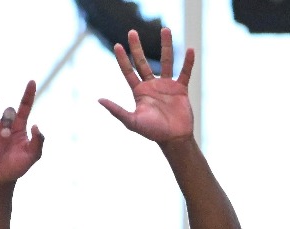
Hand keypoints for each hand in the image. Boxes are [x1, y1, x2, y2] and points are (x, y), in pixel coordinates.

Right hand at [0, 81, 44, 184]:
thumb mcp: (31, 157)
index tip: (32, 82)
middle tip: (5, 135)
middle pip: (7, 109)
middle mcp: (5, 123)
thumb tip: (37, 126)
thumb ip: (37, 142)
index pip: (25, 106)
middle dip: (7, 118)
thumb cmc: (16, 167)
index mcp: (19, 127)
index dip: (28, 94)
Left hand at [100, 27, 195, 143]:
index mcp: (139, 92)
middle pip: (142, 62)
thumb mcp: (132, 122)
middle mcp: (152, 85)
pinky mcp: (181, 89)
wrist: (174, 139)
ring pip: (166, 61)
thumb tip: (99, 100)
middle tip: (132, 32)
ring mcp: (167, 86)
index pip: (128, 71)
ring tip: (165, 29)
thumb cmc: (152, 132)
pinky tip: (189, 49)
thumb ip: (117, 110)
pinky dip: (187, 62)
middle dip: (137, 47)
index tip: (117, 45)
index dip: (122, 59)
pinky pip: (184, 72)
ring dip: (166, 45)